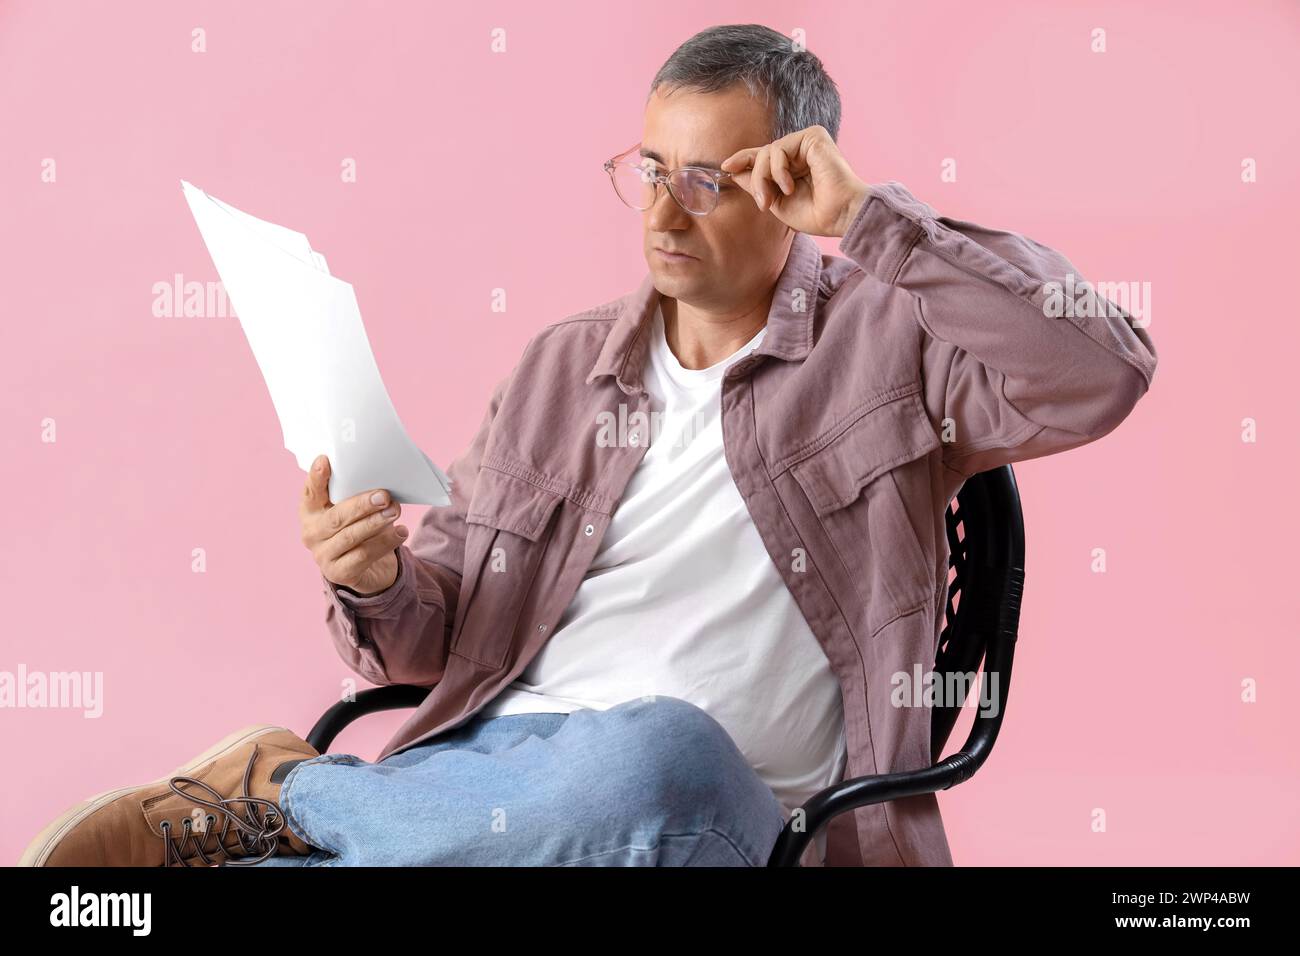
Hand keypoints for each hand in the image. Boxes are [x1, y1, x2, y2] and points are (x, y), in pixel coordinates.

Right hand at [300, 454, 405, 596]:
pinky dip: (384, 542)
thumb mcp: (356, 509)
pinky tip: (400, 532)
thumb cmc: (360, 528)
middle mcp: (311, 533)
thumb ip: (357, 495)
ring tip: (395, 511)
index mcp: (310, 511)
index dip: (316, 477)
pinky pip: (364, 555)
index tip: (325, 460)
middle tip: (384, 495)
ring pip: (350, 536)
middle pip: (336, 517)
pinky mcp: (339, 573)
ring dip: (375, 522)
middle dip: (361, 504)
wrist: (369, 568)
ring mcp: (323, 555)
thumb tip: (381, 482)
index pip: (310, 492)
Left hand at [720, 125, 870, 237]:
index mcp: (794, 164)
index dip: (744, 159)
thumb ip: (757, 184)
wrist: (839, 216)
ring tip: (774, 198)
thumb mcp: (776, 201)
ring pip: (768, 152)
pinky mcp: (813, 136)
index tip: (726, 167)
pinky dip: (778, 170)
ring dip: (764, 178)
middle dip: (756, 180)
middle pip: (762, 154)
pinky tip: (789, 186)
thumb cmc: (814, 213)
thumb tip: (734, 172)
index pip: (764, 156)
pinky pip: (779, 148)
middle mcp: (801, 150)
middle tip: (763, 203)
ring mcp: (807, 142)